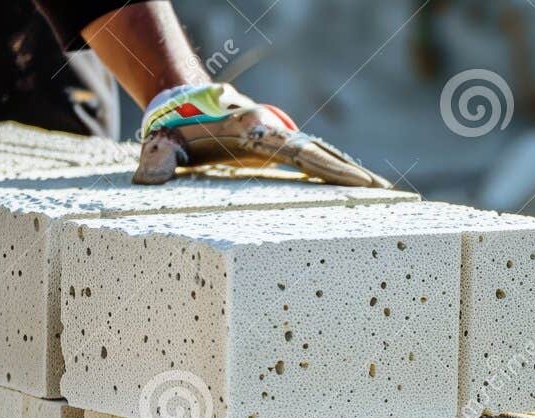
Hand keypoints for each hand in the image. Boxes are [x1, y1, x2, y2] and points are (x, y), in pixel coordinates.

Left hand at [134, 82, 387, 186]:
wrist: (181, 105)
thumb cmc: (174, 131)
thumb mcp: (163, 145)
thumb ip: (157, 160)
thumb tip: (147, 177)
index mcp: (254, 130)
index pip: (300, 152)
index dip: (330, 167)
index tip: (358, 182)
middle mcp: (273, 129)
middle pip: (322, 152)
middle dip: (354, 173)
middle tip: (387, 193)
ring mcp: (280, 135)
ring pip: (323, 152)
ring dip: (352, 172)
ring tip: (384, 194)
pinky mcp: (281, 144)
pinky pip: (315, 157)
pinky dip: (337, 170)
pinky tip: (356, 186)